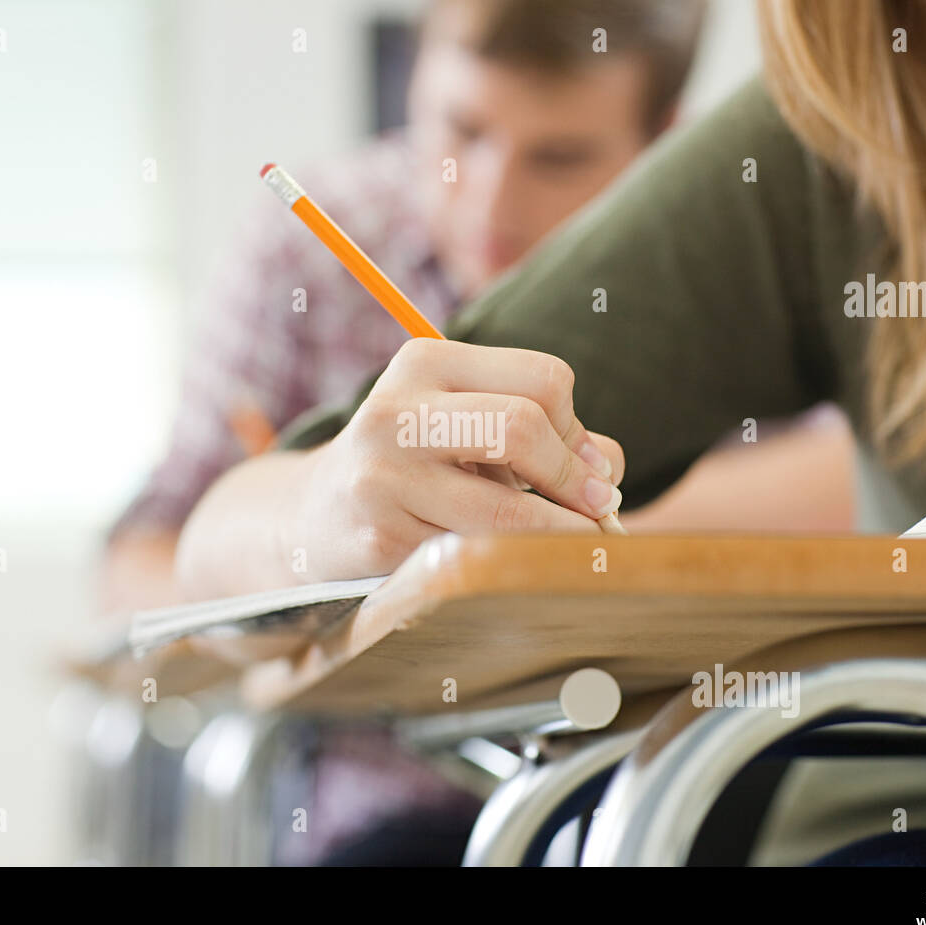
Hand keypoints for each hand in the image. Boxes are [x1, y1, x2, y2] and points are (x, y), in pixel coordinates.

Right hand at [285, 339, 625, 580]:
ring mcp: (383, 476)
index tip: (586, 469)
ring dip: (556, 533)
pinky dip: (505, 561)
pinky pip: (476, 553)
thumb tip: (606, 475)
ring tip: (568, 543)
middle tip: (597, 512)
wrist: (319, 516)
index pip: (543, 379)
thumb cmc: (421, 465)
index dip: (578, 430)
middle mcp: (397, 410)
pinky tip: (497, 557)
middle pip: (523, 426)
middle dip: (574, 479)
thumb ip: (549, 433)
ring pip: (507, 508)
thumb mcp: (470, 424)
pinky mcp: (380, 538)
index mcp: (426, 362)